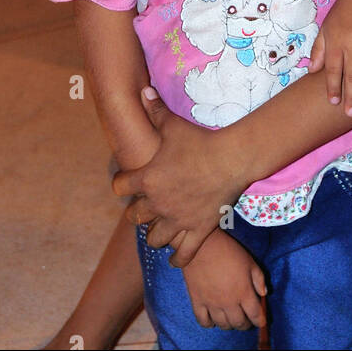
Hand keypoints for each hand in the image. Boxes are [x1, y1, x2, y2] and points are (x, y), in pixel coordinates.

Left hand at [113, 89, 246, 267]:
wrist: (232, 158)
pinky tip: (175, 259)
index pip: (119, 187)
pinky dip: (178, 259)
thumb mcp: (174, 125)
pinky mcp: (198, 231)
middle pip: (134, 218)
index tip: (128, 182)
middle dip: (137, 212)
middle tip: (145, 206)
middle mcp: (159, 203)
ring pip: (154, 239)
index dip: (121, 184)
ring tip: (159, 227)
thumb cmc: (200, 141)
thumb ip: (155, 110)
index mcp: (148, 179)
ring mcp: (178, 220)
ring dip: (154, 234)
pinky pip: (183, 255)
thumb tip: (142, 91)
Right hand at [182, 231, 266, 329]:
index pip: (256, 315)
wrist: (202, 244)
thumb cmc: (228, 250)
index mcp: (244, 292)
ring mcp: (212, 304)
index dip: (260, 321)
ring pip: (223, 325)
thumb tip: (264, 294)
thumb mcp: (249, 261)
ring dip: (229, 325)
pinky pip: (203, 322)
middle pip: (239, 323)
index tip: (261, 321)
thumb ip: (259, 279)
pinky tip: (213, 319)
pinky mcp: (197, 301)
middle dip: (245, 324)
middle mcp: (229, 302)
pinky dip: (209, 324)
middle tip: (246, 319)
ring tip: (230, 318)